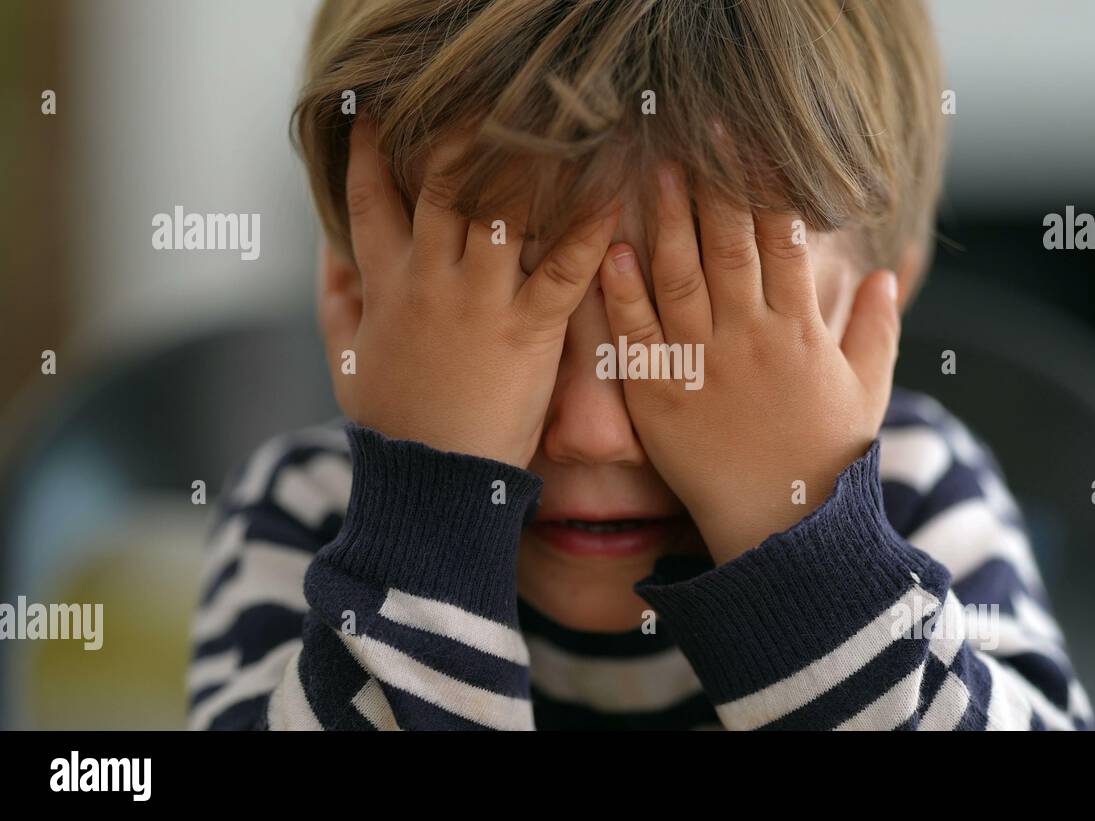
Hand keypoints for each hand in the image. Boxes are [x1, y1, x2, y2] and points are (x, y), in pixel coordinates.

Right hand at [321, 120, 618, 467]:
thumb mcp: (345, 354)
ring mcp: (481, 300)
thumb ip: (335, 292)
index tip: (376, 109)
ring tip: (549, 120)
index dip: (371, 148)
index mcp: (385, 281)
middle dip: (460, 132)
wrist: (434, 479)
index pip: (368, 198)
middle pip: (443, 185)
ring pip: (501, 210)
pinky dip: (588, 230)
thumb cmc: (393, 419)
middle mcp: (431, 278)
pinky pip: (562, 268)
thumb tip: (327, 241)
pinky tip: (610, 192)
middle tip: (481, 95)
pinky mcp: (529, 329)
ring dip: (527, 160)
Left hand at [597, 162, 901, 562]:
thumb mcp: (867, 393)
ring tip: (655, 169)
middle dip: (716, 182)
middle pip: (730, 243)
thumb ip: (878, 331)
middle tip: (698, 130)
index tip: (755, 142)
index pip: (784, 241)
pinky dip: (624, 291)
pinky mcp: (660, 394)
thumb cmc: (826, 461)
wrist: (783, 531)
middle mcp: (750, 337)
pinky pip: (639, 334)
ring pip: (681, 275)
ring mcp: (702, 364)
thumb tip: (890, 275)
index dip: (769, 186)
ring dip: (668, 219)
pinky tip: (615, 249)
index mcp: (800, 331)